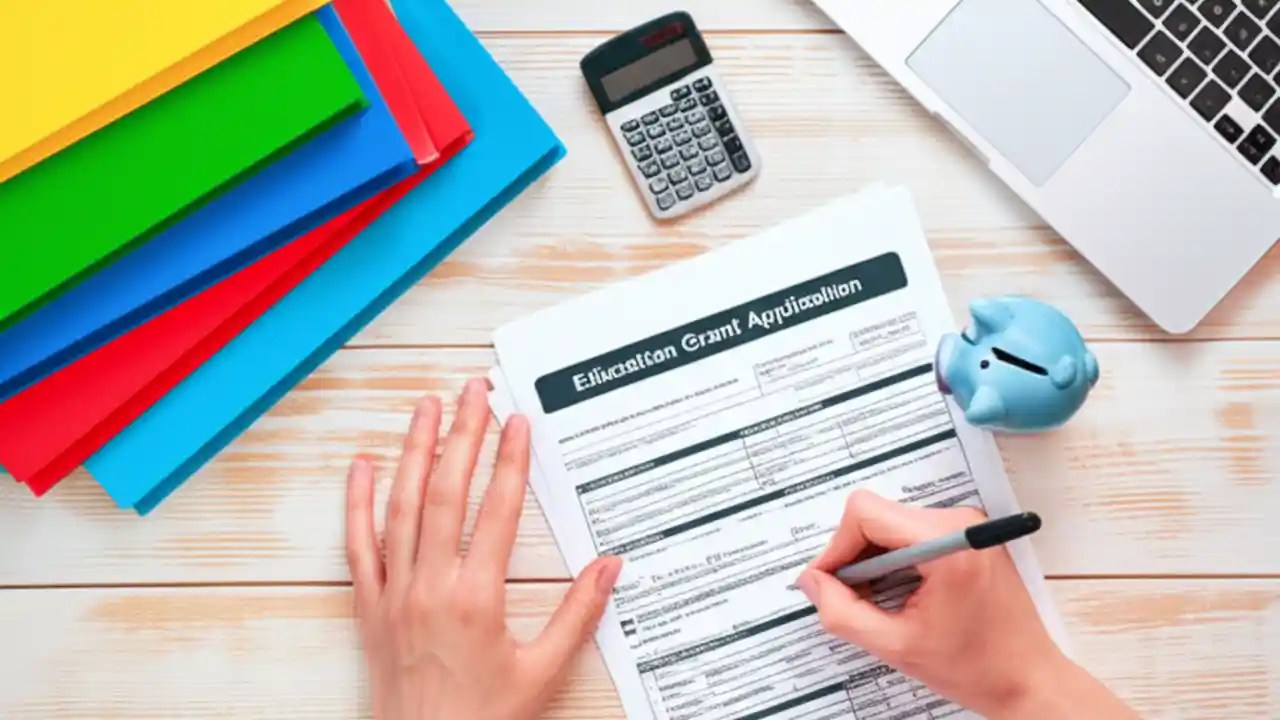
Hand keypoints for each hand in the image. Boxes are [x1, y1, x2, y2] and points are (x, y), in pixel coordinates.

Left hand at [345, 379, 622, 719]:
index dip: (509, 460)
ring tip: (426, 408)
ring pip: (401, 507)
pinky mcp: (369, 608)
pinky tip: (362, 467)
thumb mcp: (543, 673)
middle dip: (463, 435)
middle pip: (445, 493)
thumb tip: (609, 567)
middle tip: (474, 392)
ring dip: (413, 452)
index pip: (496, 510)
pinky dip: (357, 503)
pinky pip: (358, 545)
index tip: (518, 422)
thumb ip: (577, 616)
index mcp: (476, 599)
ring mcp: (394, 594)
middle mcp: (430, 587)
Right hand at [795, 491, 1136, 719]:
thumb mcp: (897, 646)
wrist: (1028, 681)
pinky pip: (911, 532)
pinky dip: (892, 559)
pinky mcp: (968, 536)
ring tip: (877, 600)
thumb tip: (811, 582)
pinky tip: (897, 592)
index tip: (827, 581)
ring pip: (891, 523)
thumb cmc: (979, 668)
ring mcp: (966, 526)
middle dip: (853, 556)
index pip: (866, 513)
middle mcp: (959, 522)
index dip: (836, 547)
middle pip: (877, 515)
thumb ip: (843, 613)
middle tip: (850, 598)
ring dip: (873, 559)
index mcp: (947, 543)